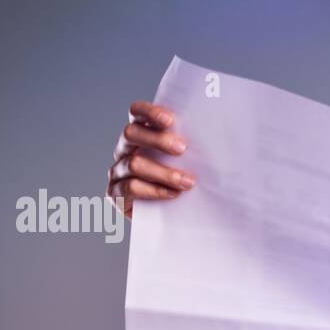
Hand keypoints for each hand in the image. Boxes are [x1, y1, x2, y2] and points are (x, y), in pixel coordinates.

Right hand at [106, 101, 195, 218]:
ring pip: (134, 163)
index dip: (149, 112)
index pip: (136, 113)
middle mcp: (125, 148)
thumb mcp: (186, 161)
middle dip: (158, 140)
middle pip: (131, 133)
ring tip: (188, 182)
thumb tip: (214, 139)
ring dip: (164, 172)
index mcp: (140, 134)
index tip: (170, 120)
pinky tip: (173, 194)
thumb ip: (188, 147)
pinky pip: (131, 187)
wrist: (169, 216)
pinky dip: (154, 190)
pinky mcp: (115, 192)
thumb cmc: (181, 181)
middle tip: (182, 149)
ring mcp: (117, 170)